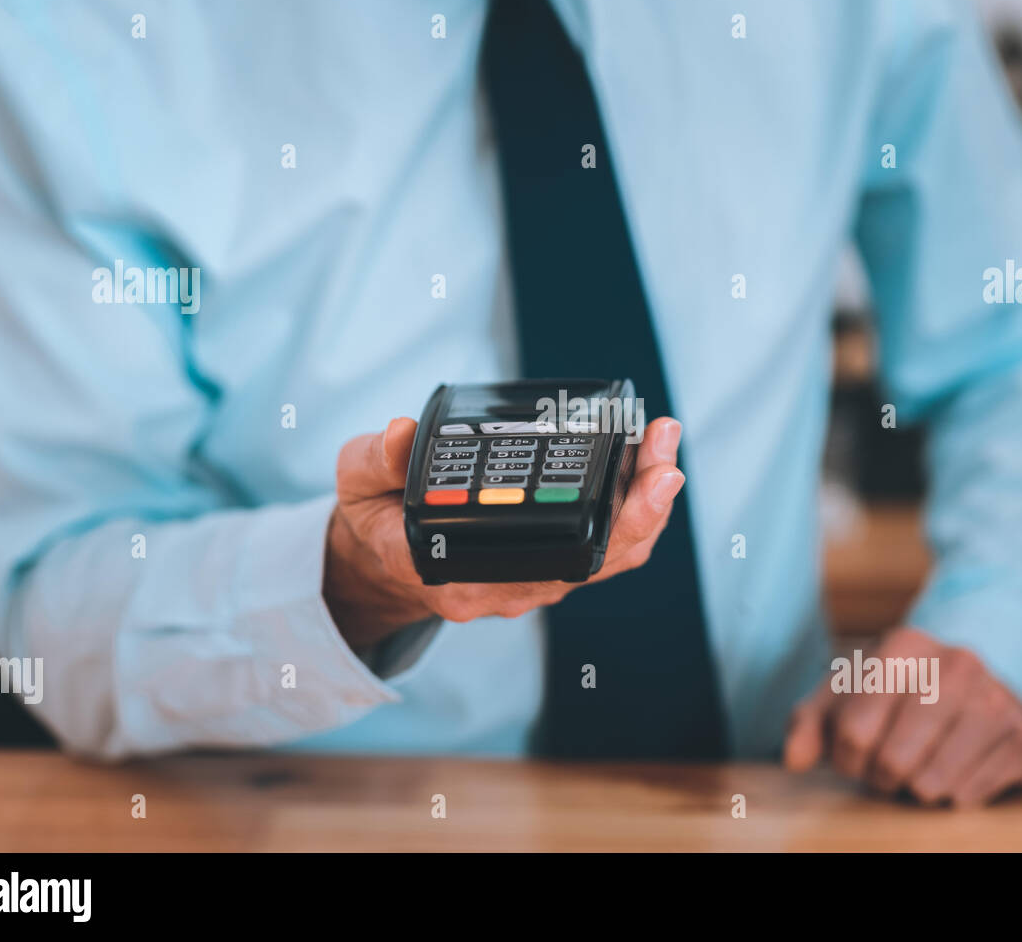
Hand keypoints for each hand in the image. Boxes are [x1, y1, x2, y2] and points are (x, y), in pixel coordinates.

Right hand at [323, 416, 686, 649]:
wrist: (379, 560)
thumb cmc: (376, 517)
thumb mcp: (356, 482)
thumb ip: (376, 458)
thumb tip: (402, 434)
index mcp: (450, 570)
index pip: (533, 562)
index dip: (588, 528)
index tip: (622, 482)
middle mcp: (499, 587)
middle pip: (590, 560)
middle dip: (638, 508)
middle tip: (663, 453)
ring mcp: (528, 584)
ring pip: (606, 558)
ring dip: (645, 507)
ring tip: (665, 445)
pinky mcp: (546, 569)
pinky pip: (602, 550)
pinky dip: (632, 512)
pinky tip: (648, 465)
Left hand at [782, 628, 1021, 806]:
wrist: (982, 677)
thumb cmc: (901, 691)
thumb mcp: (849, 693)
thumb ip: (810, 722)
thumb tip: (794, 760)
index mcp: (904, 646)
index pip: (853, 730)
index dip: (846, 758)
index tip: (854, 756)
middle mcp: (956, 666)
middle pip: (893, 761)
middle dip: (880, 778)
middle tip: (886, 769)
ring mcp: (996, 701)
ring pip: (932, 783)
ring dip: (916, 789)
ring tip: (918, 769)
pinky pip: (970, 796)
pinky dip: (953, 795)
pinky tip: (954, 770)